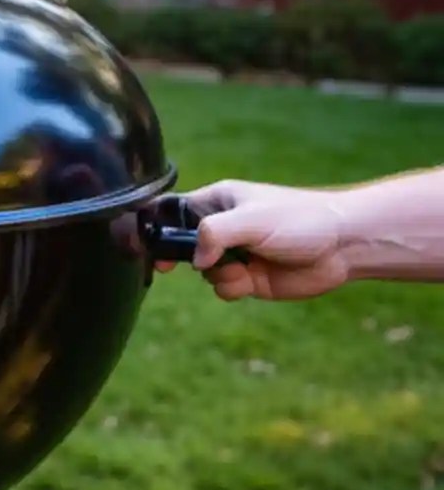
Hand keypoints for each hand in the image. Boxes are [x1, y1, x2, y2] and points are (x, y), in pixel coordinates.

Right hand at [155, 180, 351, 300]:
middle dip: (180, 259)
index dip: (154, 227)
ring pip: (202, 272)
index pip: (171, 210)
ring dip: (216, 276)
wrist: (343, 246)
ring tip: (241, 269)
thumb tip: (195, 260)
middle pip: (180, 245)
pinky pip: (222, 288)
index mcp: (216, 201)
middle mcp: (220, 227)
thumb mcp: (250, 219)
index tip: (145, 245)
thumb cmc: (299, 220)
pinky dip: (231, 288)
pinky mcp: (247, 277)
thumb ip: (213, 233)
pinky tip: (251, 281)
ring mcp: (234, 253)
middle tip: (169, 268)